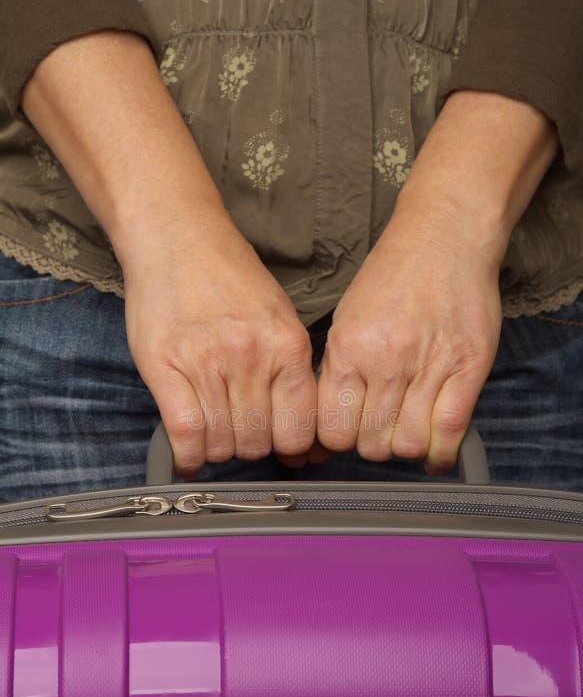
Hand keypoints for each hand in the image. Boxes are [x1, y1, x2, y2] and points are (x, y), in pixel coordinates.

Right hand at [119, 214, 316, 476]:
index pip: (298, 430)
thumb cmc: (230, 279)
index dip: (288, 448)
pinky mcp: (165, 366)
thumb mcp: (279, 319)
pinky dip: (187, 457)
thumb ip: (291, 377)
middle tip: (239, 436)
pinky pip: (184, 433)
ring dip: (217, 451)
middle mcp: (251, 357)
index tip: (277, 446)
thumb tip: (302, 445)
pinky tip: (188, 459)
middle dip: (249, 449)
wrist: (177, 237)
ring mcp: (206, 362)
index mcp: (287, 347)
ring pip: (221, 443)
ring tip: (212, 436)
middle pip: (257, 441)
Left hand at [317, 89, 556, 472]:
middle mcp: (384, 361)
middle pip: (370, 444)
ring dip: (406, 449)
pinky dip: (440, 455)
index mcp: (347, 349)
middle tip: (382, 431)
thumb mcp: (347, 320)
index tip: (350, 433)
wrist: (444, 238)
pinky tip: (436, 454)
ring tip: (409, 433)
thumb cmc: (393, 278)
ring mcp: (428, 366)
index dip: (340, 441)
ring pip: (408, 445)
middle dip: (373, 446)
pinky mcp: (468, 368)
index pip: (333, 430)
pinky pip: (449, 432)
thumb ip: (336, 373)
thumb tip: (326, 429)